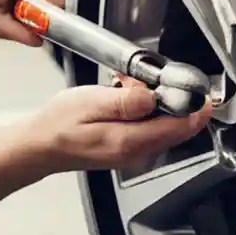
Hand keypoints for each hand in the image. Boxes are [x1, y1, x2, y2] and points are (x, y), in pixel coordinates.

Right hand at [24, 81, 214, 173]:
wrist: (41, 146)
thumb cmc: (59, 125)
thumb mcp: (90, 103)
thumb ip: (125, 102)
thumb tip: (154, 97)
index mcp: (132, 142)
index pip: (182, 126)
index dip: (194, 103)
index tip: (192, 84)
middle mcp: (140, 153)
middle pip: (177, 123)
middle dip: (165, 95)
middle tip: (136, 81)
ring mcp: (137, 153)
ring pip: (165, 122)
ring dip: (152, 100)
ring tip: (121, 88)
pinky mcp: (132, 149)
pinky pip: (151, 126)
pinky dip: (142, 108)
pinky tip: (120, 99)